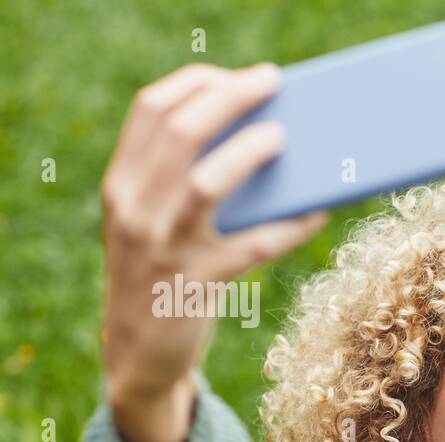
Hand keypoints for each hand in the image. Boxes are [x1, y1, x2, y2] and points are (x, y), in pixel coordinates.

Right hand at [100, 62, 327, 441]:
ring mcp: (163, 247)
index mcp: (123, 184)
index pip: (151, 110)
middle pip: (181, 131)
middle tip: (275, 84)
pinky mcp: (196, 286)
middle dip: (232, 99)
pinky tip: (319, 211)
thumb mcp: (156, 225)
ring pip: (206, 183)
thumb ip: (185, 184)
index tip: (241, 77)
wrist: (138, 358)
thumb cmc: (165, 278)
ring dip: (249, 153)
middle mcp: (135, 209)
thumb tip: (269, 140)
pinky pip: (251, 246)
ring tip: (285, 138)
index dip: (199, 84)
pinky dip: (289, 226)